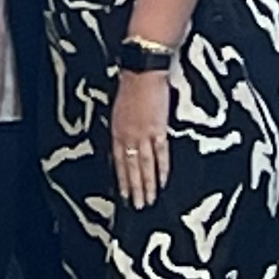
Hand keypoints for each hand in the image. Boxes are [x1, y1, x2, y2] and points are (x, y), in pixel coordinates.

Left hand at [111, 69, 174, 206]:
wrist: (142, 73)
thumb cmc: (131, 87)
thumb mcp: (119, 110)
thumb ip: (122, 129)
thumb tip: (126, 143)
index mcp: (116, 132)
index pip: (118, 162)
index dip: (121, 179)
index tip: (123, 193)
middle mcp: (127, 137)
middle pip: (130, 168)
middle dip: (133, 188)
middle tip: (137, 205)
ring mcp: (143, 135)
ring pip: (144, 166)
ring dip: (146, 185)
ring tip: (148, 200)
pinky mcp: (158, 130)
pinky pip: (160, 154)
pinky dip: (161, 169)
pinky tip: (161, 182)